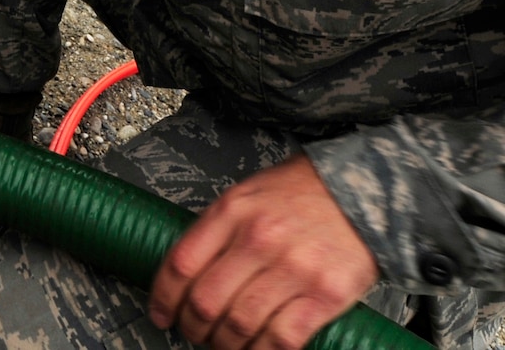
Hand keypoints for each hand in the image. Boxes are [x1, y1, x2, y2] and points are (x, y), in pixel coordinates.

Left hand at [148, 153, 378, 349]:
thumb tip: (186, 272)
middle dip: (193, 327)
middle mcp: (258, 239)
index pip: (181, 264)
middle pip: (206, 301)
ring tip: (224, 344)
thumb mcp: (247, 194)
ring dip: (225, 345)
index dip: (164, 298)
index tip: (161, 313)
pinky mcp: (326, 294)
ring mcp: (293, 268)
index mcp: (232, 211)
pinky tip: (257, 349)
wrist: (363, 191)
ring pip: (240, 325)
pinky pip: (282, 338)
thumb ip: (217, 229)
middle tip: (194, 333)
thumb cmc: (300, 193)